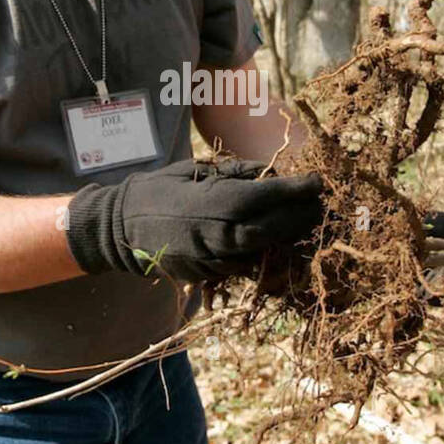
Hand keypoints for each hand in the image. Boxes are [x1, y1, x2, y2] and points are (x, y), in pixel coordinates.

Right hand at [66, 158, 323, 283]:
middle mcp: (211, 233)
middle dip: (300, 216)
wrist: (122, 226)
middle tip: (321, 203)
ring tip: (308, 220)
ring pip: (260, 249)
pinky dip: (265, 252)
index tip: (318, 181)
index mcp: (208, 201)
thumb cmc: (160, 188)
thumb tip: (273, 171)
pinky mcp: (206, 274)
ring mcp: (208, 258)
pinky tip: (280, 239)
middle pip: (269, 228)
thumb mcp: (196, 169)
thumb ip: (235, 173)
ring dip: (288, 236)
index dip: (294, 190)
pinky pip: (244, 264)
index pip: (262, 196)